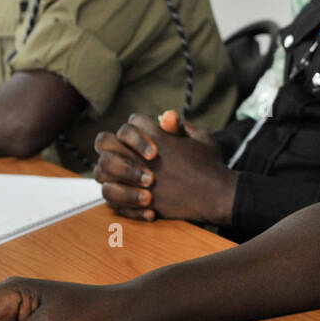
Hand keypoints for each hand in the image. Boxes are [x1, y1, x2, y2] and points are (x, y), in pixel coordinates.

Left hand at [93, 111, 237, 224]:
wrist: (218, 196)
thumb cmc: (213, 166)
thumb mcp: (203, 139)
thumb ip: (183, 126)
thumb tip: (167, 117)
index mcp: (159, 139)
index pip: (133, 121)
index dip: (137, 126)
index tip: (146, 135)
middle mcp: (144, 158)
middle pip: (106, 141)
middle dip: (111, 144)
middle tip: (121, 152)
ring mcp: (139, 181)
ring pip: (102, 171)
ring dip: (109, 170)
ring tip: (121, 174)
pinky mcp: (140, 202)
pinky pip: (111, 197)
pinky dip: (116, 196)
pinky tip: (129, 193)